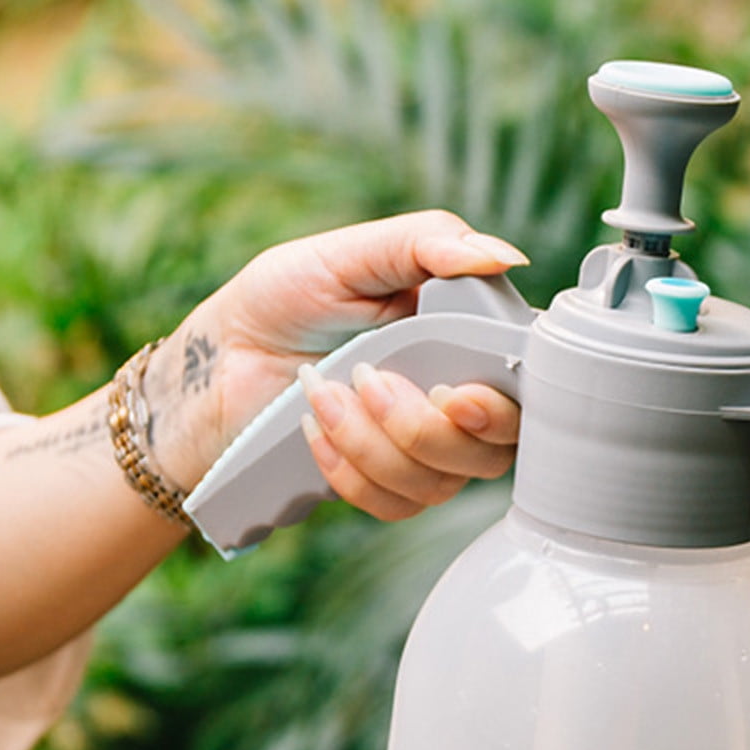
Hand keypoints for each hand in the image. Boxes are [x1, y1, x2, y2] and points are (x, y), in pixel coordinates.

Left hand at [152, 210, 525, 516]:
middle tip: (368, 380)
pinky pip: (399, 506)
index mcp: (468, 341)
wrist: (221, 361)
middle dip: (424, 429)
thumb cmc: (284, 300)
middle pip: (494, 450)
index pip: (528, 389)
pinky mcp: (392, 486)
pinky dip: (350, 472)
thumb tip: (504, 258)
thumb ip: (428, 244)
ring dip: (372, 443)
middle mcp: (462, 401)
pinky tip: (316, 430)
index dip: (501, 405)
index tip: (454, 396)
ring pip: (443, 483)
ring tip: (323, 391)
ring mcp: (431, 450)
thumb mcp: (351, 254)